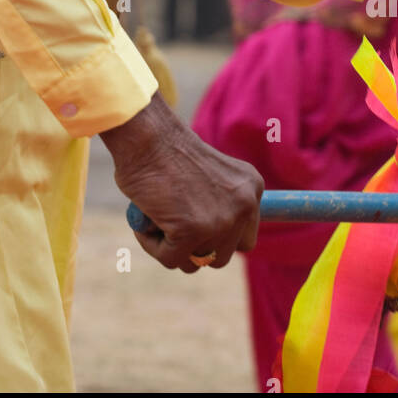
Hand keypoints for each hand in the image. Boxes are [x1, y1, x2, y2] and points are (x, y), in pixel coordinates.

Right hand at [100, 92, 262, 272]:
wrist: (147, 135)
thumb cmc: (167, 150)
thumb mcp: (213, 176)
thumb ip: (219, 203)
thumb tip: (211, 238)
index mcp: (251, 187)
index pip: (245, 237)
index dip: (218, 238)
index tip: (198, 229)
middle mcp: (244, 206)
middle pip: (223, 256)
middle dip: (196, 247)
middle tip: (173, 226)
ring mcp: (220, 221)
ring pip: (197, 262)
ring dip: (174, 248)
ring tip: (157, 219)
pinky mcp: (191, 233)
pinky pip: (170, 259)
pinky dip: (152, 244)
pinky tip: (146, 221)